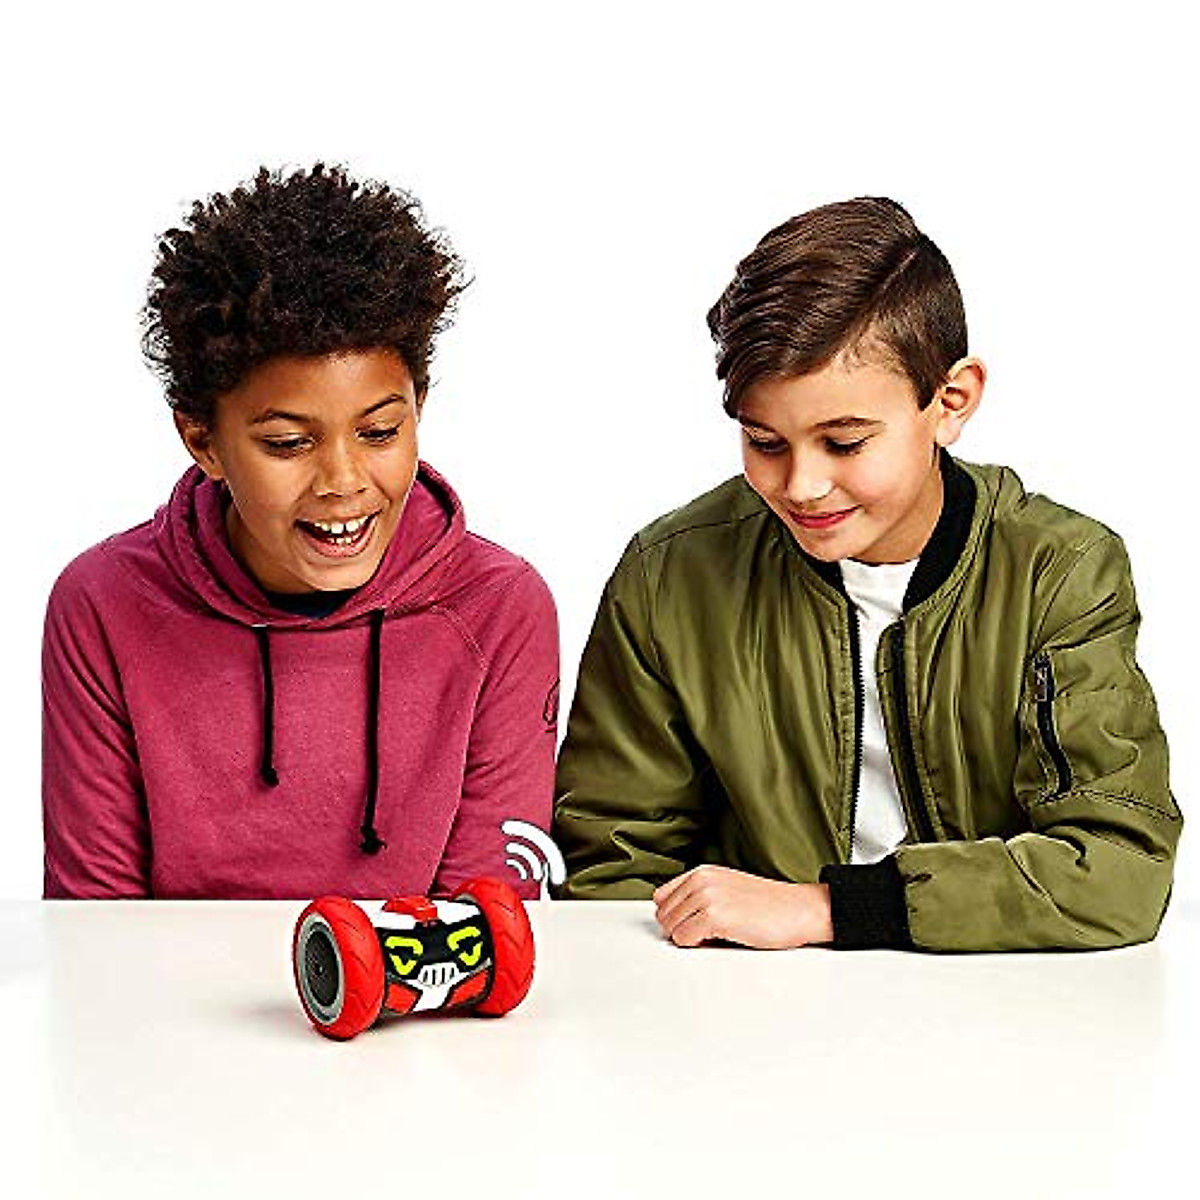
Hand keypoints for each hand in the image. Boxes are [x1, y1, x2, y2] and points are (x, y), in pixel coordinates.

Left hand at [653, 865, 832, 948]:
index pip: (662, 897)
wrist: (799, 910)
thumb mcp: (728, 890)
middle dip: (681, 929)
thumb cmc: (770, 906)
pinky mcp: (714, 915)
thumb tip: (673, 919)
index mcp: (703, 872)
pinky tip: (719, 939)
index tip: (690, 924)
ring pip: (671, 928)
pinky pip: (683, 939)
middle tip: (707, 934)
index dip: (675, 916)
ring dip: (689, 938)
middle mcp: (701, 880)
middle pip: (663, 915)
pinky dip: (696, 945)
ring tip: (716, 935)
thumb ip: (700, 896)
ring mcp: (707, 896)